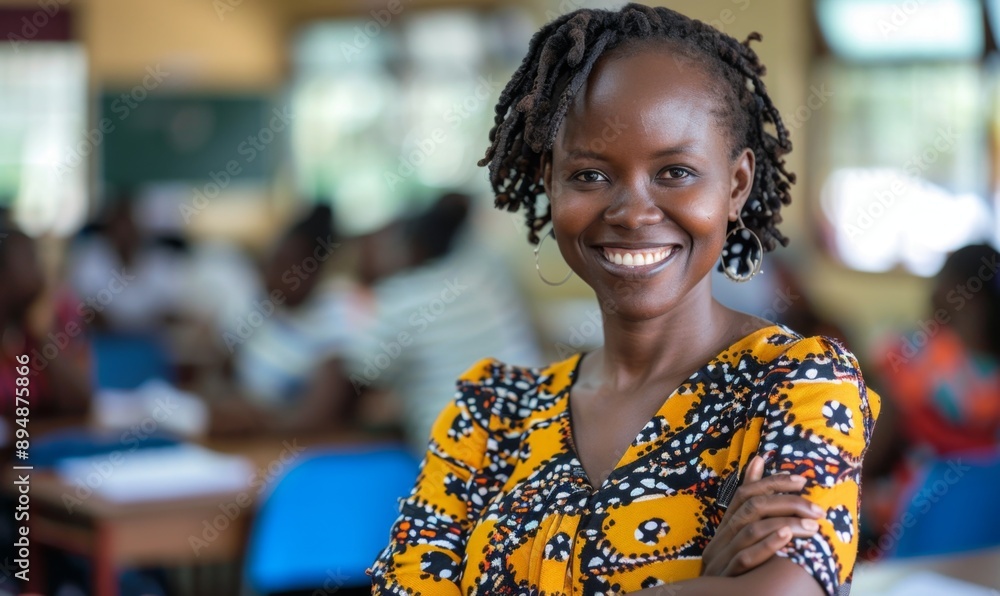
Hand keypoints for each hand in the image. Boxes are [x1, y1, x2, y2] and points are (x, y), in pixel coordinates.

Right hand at [701, 455, 823, 576]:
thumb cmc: (739, 578)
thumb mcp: (747, 546)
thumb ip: (758, 519)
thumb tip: (763, 470)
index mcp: (724, 529)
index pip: (744, 494)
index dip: (772, 482)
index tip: (801, 480)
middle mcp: (719, 540)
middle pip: (750, 507)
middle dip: (786, 502)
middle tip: (816, 508)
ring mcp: (721, 559)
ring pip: (751, 529)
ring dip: (785, 522)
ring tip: (812, 525)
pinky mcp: (727, 578)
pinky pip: (746, 558)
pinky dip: (768, 544)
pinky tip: (788, 536)